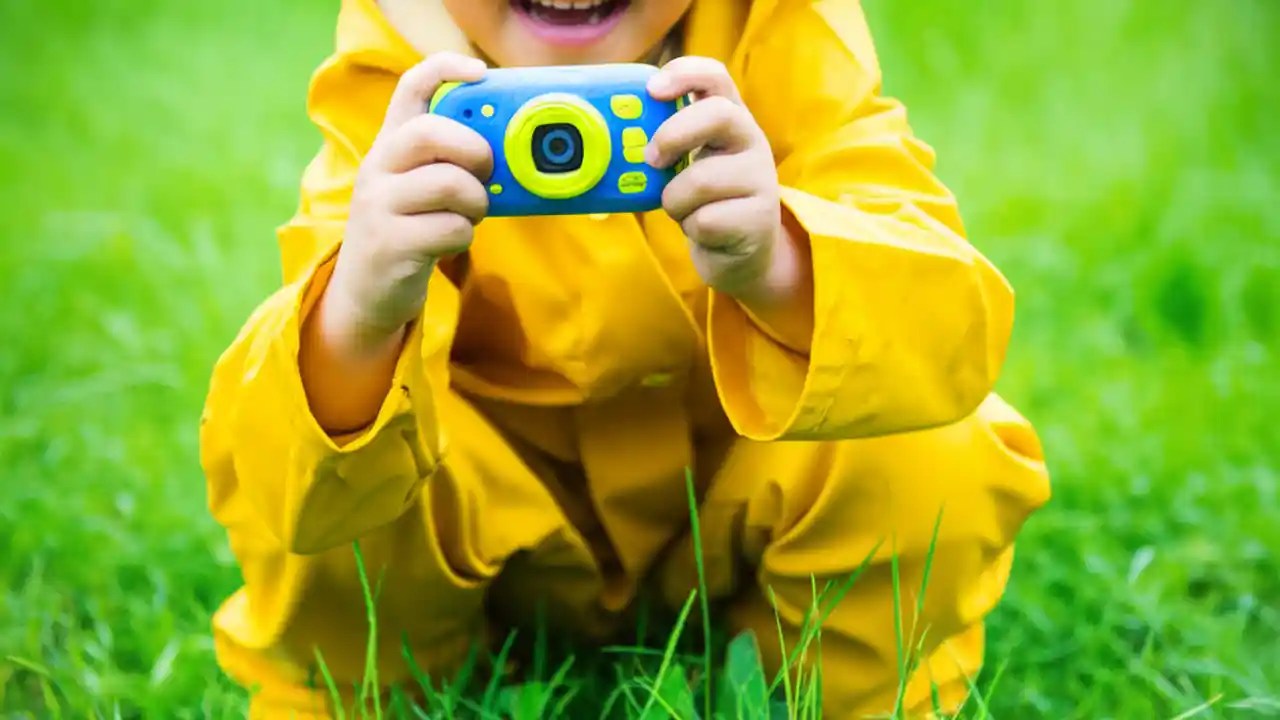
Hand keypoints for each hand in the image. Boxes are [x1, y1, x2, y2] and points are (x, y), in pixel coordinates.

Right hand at [299, 52, 490, 433]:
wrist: (367, 293)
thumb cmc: (411, 230)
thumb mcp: (421, 188)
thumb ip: (451, 161)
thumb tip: (511, 147)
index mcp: (390, 145)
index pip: (410, 88)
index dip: (445, 70)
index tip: (480, 73)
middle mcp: (377, 168)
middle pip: (429, 133)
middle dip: (473, 150)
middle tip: (486, 172)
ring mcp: (379, 206)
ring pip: (447, 183)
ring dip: (476, 202)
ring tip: (470, 214)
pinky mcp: (389, 244)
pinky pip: (449, 229)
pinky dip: (463, 235)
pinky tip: (452, 241)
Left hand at [645, 57, 803, 308]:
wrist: (739, 255)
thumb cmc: (703, 201)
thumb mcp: (685, 164)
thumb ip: (664, 143)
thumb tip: (611, 137)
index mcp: (730, 118)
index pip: (716, 76)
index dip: (684, 73)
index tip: (652, 89)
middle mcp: (751, 141)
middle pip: (718, 115)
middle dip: (673, 135)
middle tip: (652, 159)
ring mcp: (760, 179)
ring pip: (701, 179)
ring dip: (676, 201)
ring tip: (684, 209)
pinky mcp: (758, 219)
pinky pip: (706, 221)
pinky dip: (692, 229)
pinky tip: (703, 231)